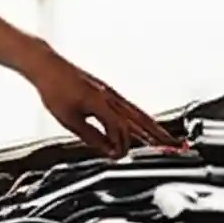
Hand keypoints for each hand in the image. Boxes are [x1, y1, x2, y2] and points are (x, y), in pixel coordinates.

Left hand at [23, 50, 177, 157]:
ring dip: (155, 127)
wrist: (46, 66)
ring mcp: (110, 93)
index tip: (119, 157)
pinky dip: (141, 119)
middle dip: (159, 135)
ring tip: (169, 139)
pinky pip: (129, 108)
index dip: (123, 145)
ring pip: (138, 113)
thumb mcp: (68, 119)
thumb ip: (90, 136)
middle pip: (140, 119)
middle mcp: (110, 97)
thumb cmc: (54, 90)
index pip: (121, 129)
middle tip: (176, 148)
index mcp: (100, 103)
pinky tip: (147, 125)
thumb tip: (108, 151)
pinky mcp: (107, 92)